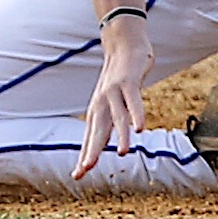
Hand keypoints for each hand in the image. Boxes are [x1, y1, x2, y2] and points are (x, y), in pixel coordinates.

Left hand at [75, 14, 152, 178]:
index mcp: (97, 109)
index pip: (90, 137)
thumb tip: (104, 144)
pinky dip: (137, 114)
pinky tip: (140, 128)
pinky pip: (134, 100)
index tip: (77, 177)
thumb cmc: (117, 76)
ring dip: (121, 136)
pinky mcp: (129, 81)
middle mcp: (102, 102)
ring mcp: (114, 91)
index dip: (85, 156)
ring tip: (124, 154)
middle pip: (97, 130)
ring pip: (118, 117)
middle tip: (85, 170)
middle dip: (92, 151)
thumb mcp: (110, 100)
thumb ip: (109, 121)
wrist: (122, 41)